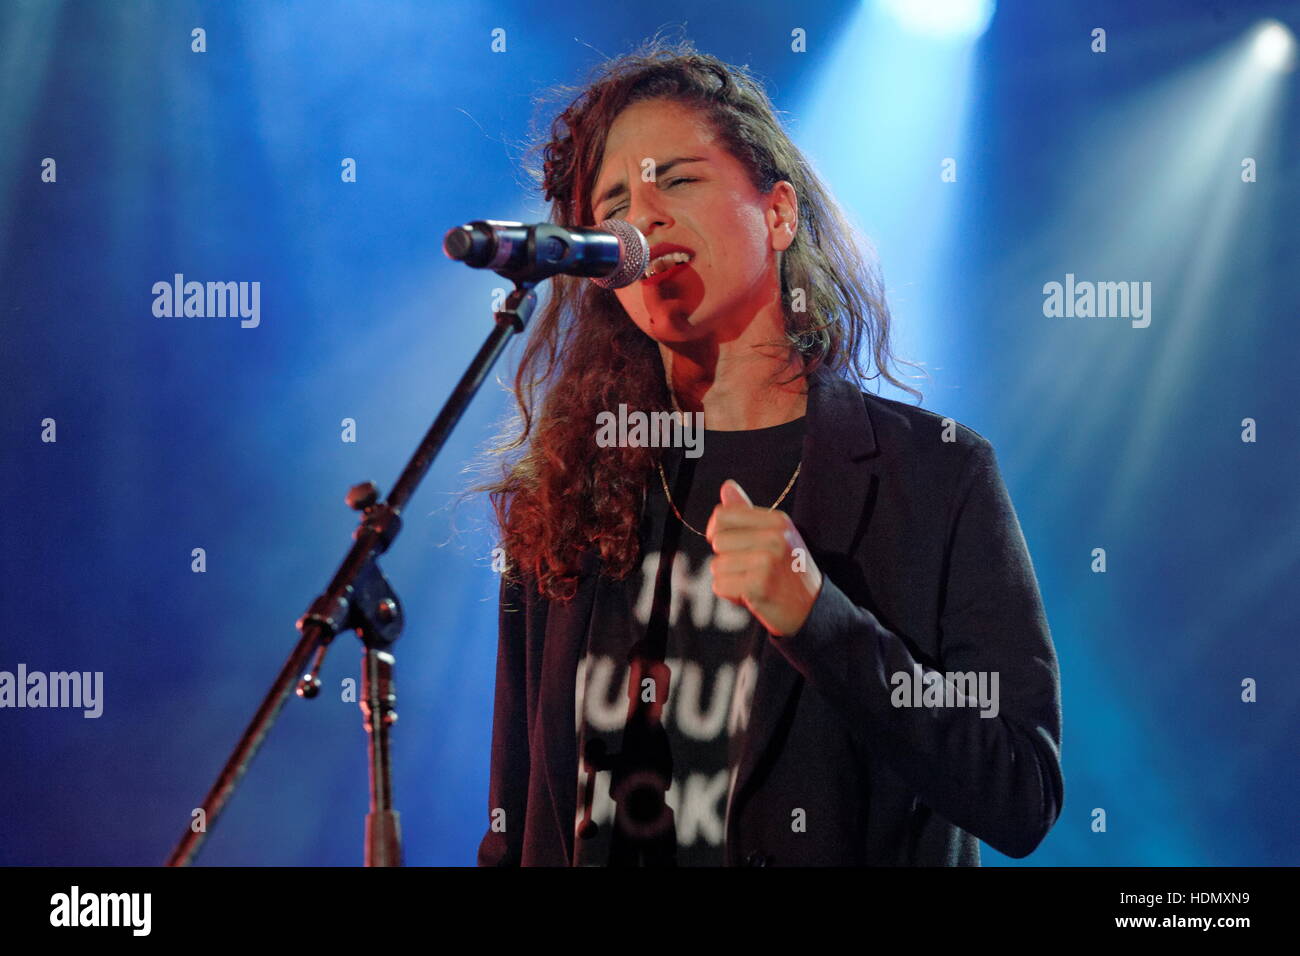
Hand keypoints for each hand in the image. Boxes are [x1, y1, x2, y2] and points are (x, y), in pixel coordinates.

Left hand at [706, 478, 823, 637]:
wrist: (812, 608)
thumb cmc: (788, 569)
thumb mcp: (774, 535)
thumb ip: (746, 512)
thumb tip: (727, 486)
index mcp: (777, 520)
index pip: (722, 515)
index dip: (715, 530)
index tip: (727, 543)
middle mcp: (774, 537)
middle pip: (717, 541)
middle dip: (726, 558)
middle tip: (750, 569)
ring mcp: (767, 562)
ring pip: (716, 566)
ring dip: (729, 579)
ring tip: (753, 582)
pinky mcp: (758, 586)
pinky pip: (720, 586)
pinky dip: (730, 595)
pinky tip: (751, 596)